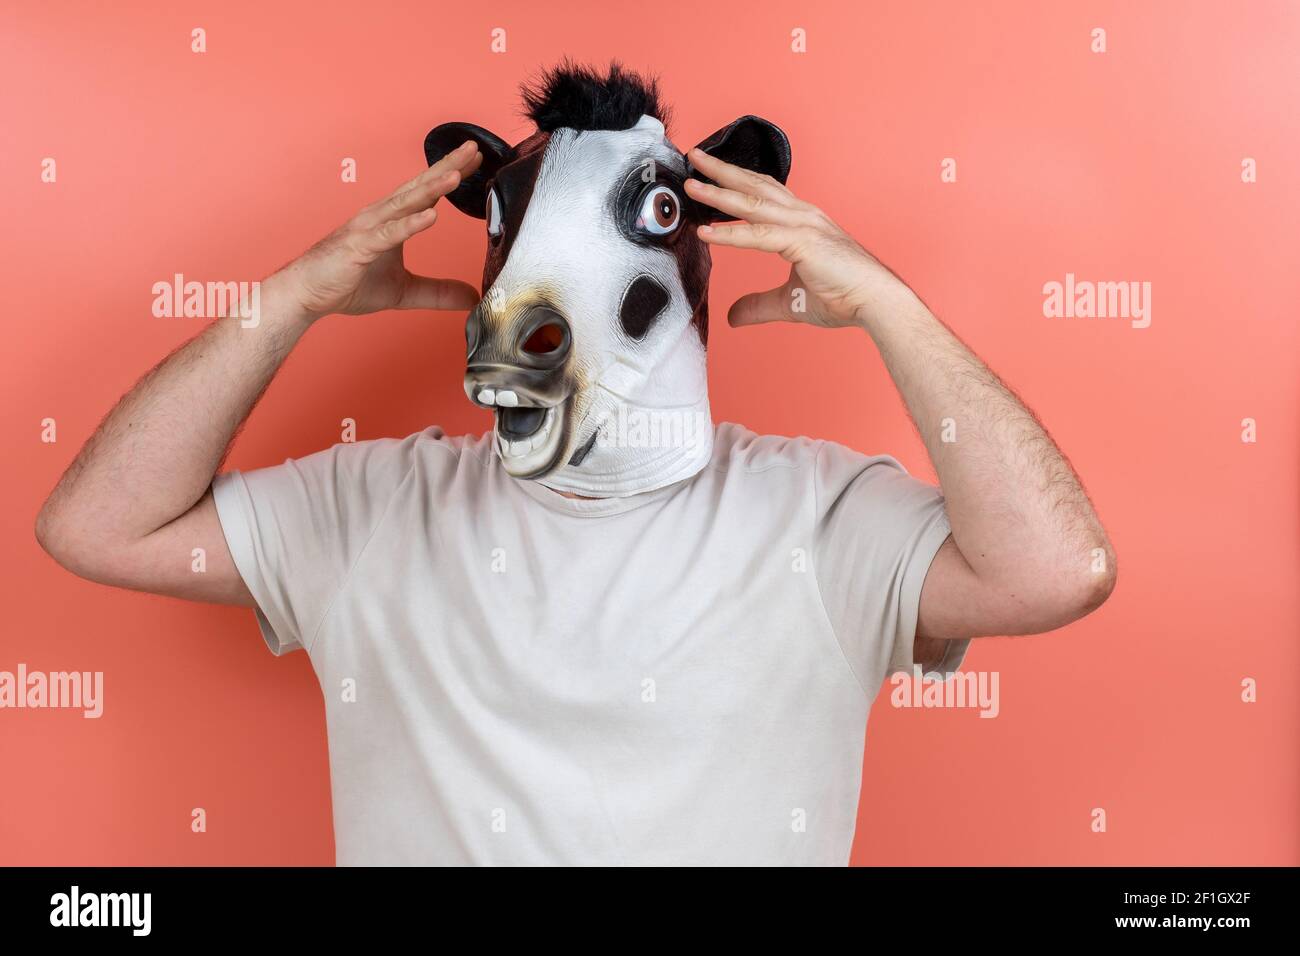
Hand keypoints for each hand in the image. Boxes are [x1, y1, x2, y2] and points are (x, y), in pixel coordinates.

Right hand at [266, 141, 483, 320]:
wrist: (305, 294)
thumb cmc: (345, 284)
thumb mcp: (403, 292)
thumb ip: (438, 293)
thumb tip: (471, 298)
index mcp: (391, 221)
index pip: (427, 193)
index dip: (451, 175)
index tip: (475, 160)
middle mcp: (381, 217)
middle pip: (419, 188)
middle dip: (447, 168)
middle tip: (473, 150)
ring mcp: (369, 229)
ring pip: (405, 204)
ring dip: (431, 188)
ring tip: (457, 175)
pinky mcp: (359, 246)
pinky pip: (388, 234)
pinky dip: (409, 224)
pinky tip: (431, 216)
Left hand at [685, 148, 909, 329]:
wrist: (877, 302)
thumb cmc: (845, 297)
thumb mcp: (790, 302)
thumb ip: (759, 306)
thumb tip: (733, 316)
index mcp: (803, 221)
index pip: (764, 194)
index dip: (737, 183)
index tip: (711, 176)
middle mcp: (803, 215)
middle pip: (755, 186)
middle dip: (722, 172)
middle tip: (695, 158)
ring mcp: (803, 225)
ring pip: (752, 204)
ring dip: (718, 193)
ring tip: (692, 185)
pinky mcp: (802, 243)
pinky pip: (758, 236)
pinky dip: (729, 233)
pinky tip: (705, 232)